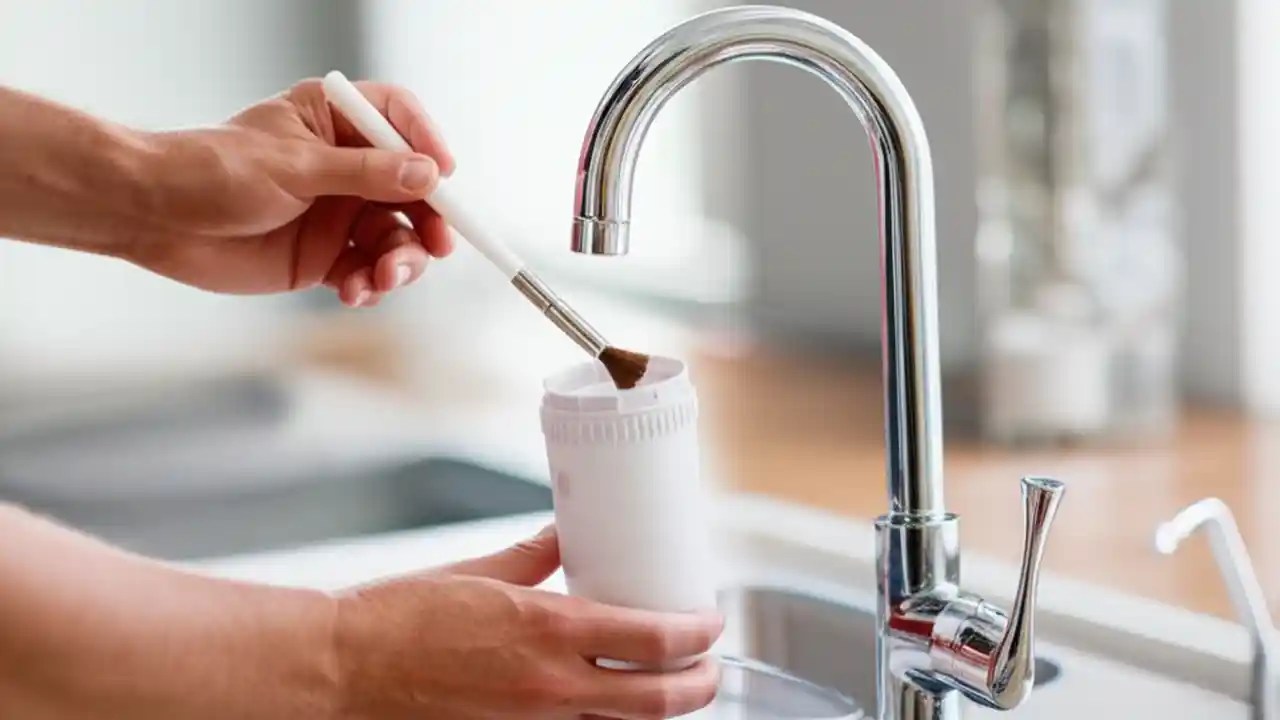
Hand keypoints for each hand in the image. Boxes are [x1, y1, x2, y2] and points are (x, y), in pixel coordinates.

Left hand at [130, 78, 455, 304]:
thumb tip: (427, 175)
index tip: (444, 176)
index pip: (399, 121)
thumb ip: (364, 174)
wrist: (156, 220)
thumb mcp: (295, 168)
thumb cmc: (212, 172)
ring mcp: (337, 214)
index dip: (427, 144)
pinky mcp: (324, 257)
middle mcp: (344, 166)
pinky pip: (368, 272)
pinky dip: (370, 286)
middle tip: (436, 248)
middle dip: (427, 222)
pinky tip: (353, 293)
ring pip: (396, 238)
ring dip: (400, 262)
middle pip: (411, 190)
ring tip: (383, 279)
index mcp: (334, 122)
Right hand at [333, 526, 722, 718]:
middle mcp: (550, 686)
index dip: (696, 634)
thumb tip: (564, 534)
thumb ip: (532, 556)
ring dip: (655, 708)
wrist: (343, 669)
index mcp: (548, 630)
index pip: (652, 640)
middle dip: (699, 687)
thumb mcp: (478, 571)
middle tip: (710, 669)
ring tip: (670, 686)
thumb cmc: (400, 616)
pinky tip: (608, 703)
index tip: (710, 622)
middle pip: (656, 701)